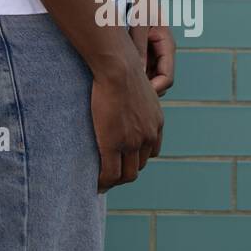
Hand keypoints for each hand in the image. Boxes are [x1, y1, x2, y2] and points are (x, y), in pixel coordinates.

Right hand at [91, 35, 163, 192]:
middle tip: (108, 172)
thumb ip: (137, 98)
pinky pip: (109, 173)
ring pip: (126, 174)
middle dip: (124, 171)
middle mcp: (149, 136)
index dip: (136, 158)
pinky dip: (103, 182)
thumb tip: (126, 93)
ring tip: (100, 180)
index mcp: (156, 124)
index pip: (150, 152)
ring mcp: (132, 142)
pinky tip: (94, 183)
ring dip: (114, 180)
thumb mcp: (140, 85)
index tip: (122, 159)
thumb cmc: (123, 68)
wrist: (118, 67)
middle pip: (138, 166)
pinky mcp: (113, 144)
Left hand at [127, 0, 175, 96]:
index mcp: (167, 46)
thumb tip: (137, 73)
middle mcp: (163, 50)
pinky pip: (141, 66)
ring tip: (118, 86)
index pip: (167, 78)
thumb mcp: (138, 25)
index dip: (154, 89)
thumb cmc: (137, 2)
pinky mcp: (143, 47)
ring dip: (138, 82)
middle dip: (146, 90)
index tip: (137, 94)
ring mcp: (154, 50)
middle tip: (125, 95)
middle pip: (159, 80)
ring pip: (149, 75)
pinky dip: (132, 72)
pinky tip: (115, 74)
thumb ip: (138, 48)